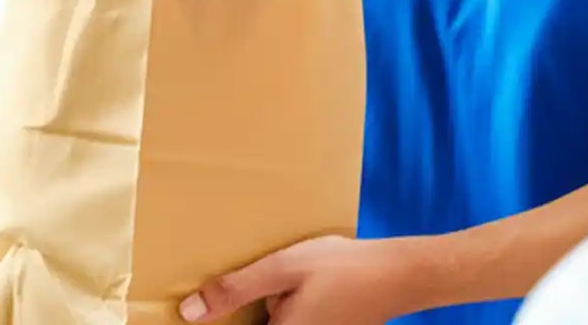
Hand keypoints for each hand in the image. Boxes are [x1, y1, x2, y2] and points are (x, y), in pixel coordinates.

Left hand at [178, 235, 423, 324]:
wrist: (399, 274)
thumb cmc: (342, 269)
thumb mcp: (282, 269)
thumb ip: (234, 291)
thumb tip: (188, 312)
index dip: (221, 319)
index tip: (213, 305)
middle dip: (249, 310)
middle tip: (255, 286)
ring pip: (275, 322)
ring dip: (270, 306)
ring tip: (289, 280)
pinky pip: (293, 320)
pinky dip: (288, 307)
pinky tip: (303, 286)